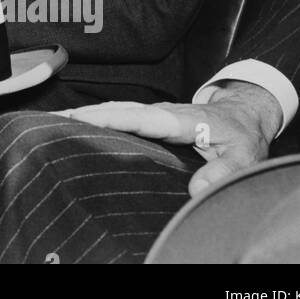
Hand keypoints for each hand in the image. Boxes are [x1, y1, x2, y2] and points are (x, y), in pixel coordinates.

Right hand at [62, 81, 283, 196]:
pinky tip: (84, 123)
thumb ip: (223, 171)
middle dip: (87, 114)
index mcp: (178, 120)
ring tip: (58, 121)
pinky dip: (100, 116)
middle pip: (119, 110)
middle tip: (54, 121)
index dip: (110, 118)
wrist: (245, 114)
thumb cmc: (242, 136)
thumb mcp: (244, 156)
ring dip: (89, 114)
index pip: (139, 118)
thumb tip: (196, 188)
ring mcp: (155, 114)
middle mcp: (162, 112)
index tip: (82, 119)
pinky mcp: (153, 118)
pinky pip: (122, 114)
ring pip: (117, 110)